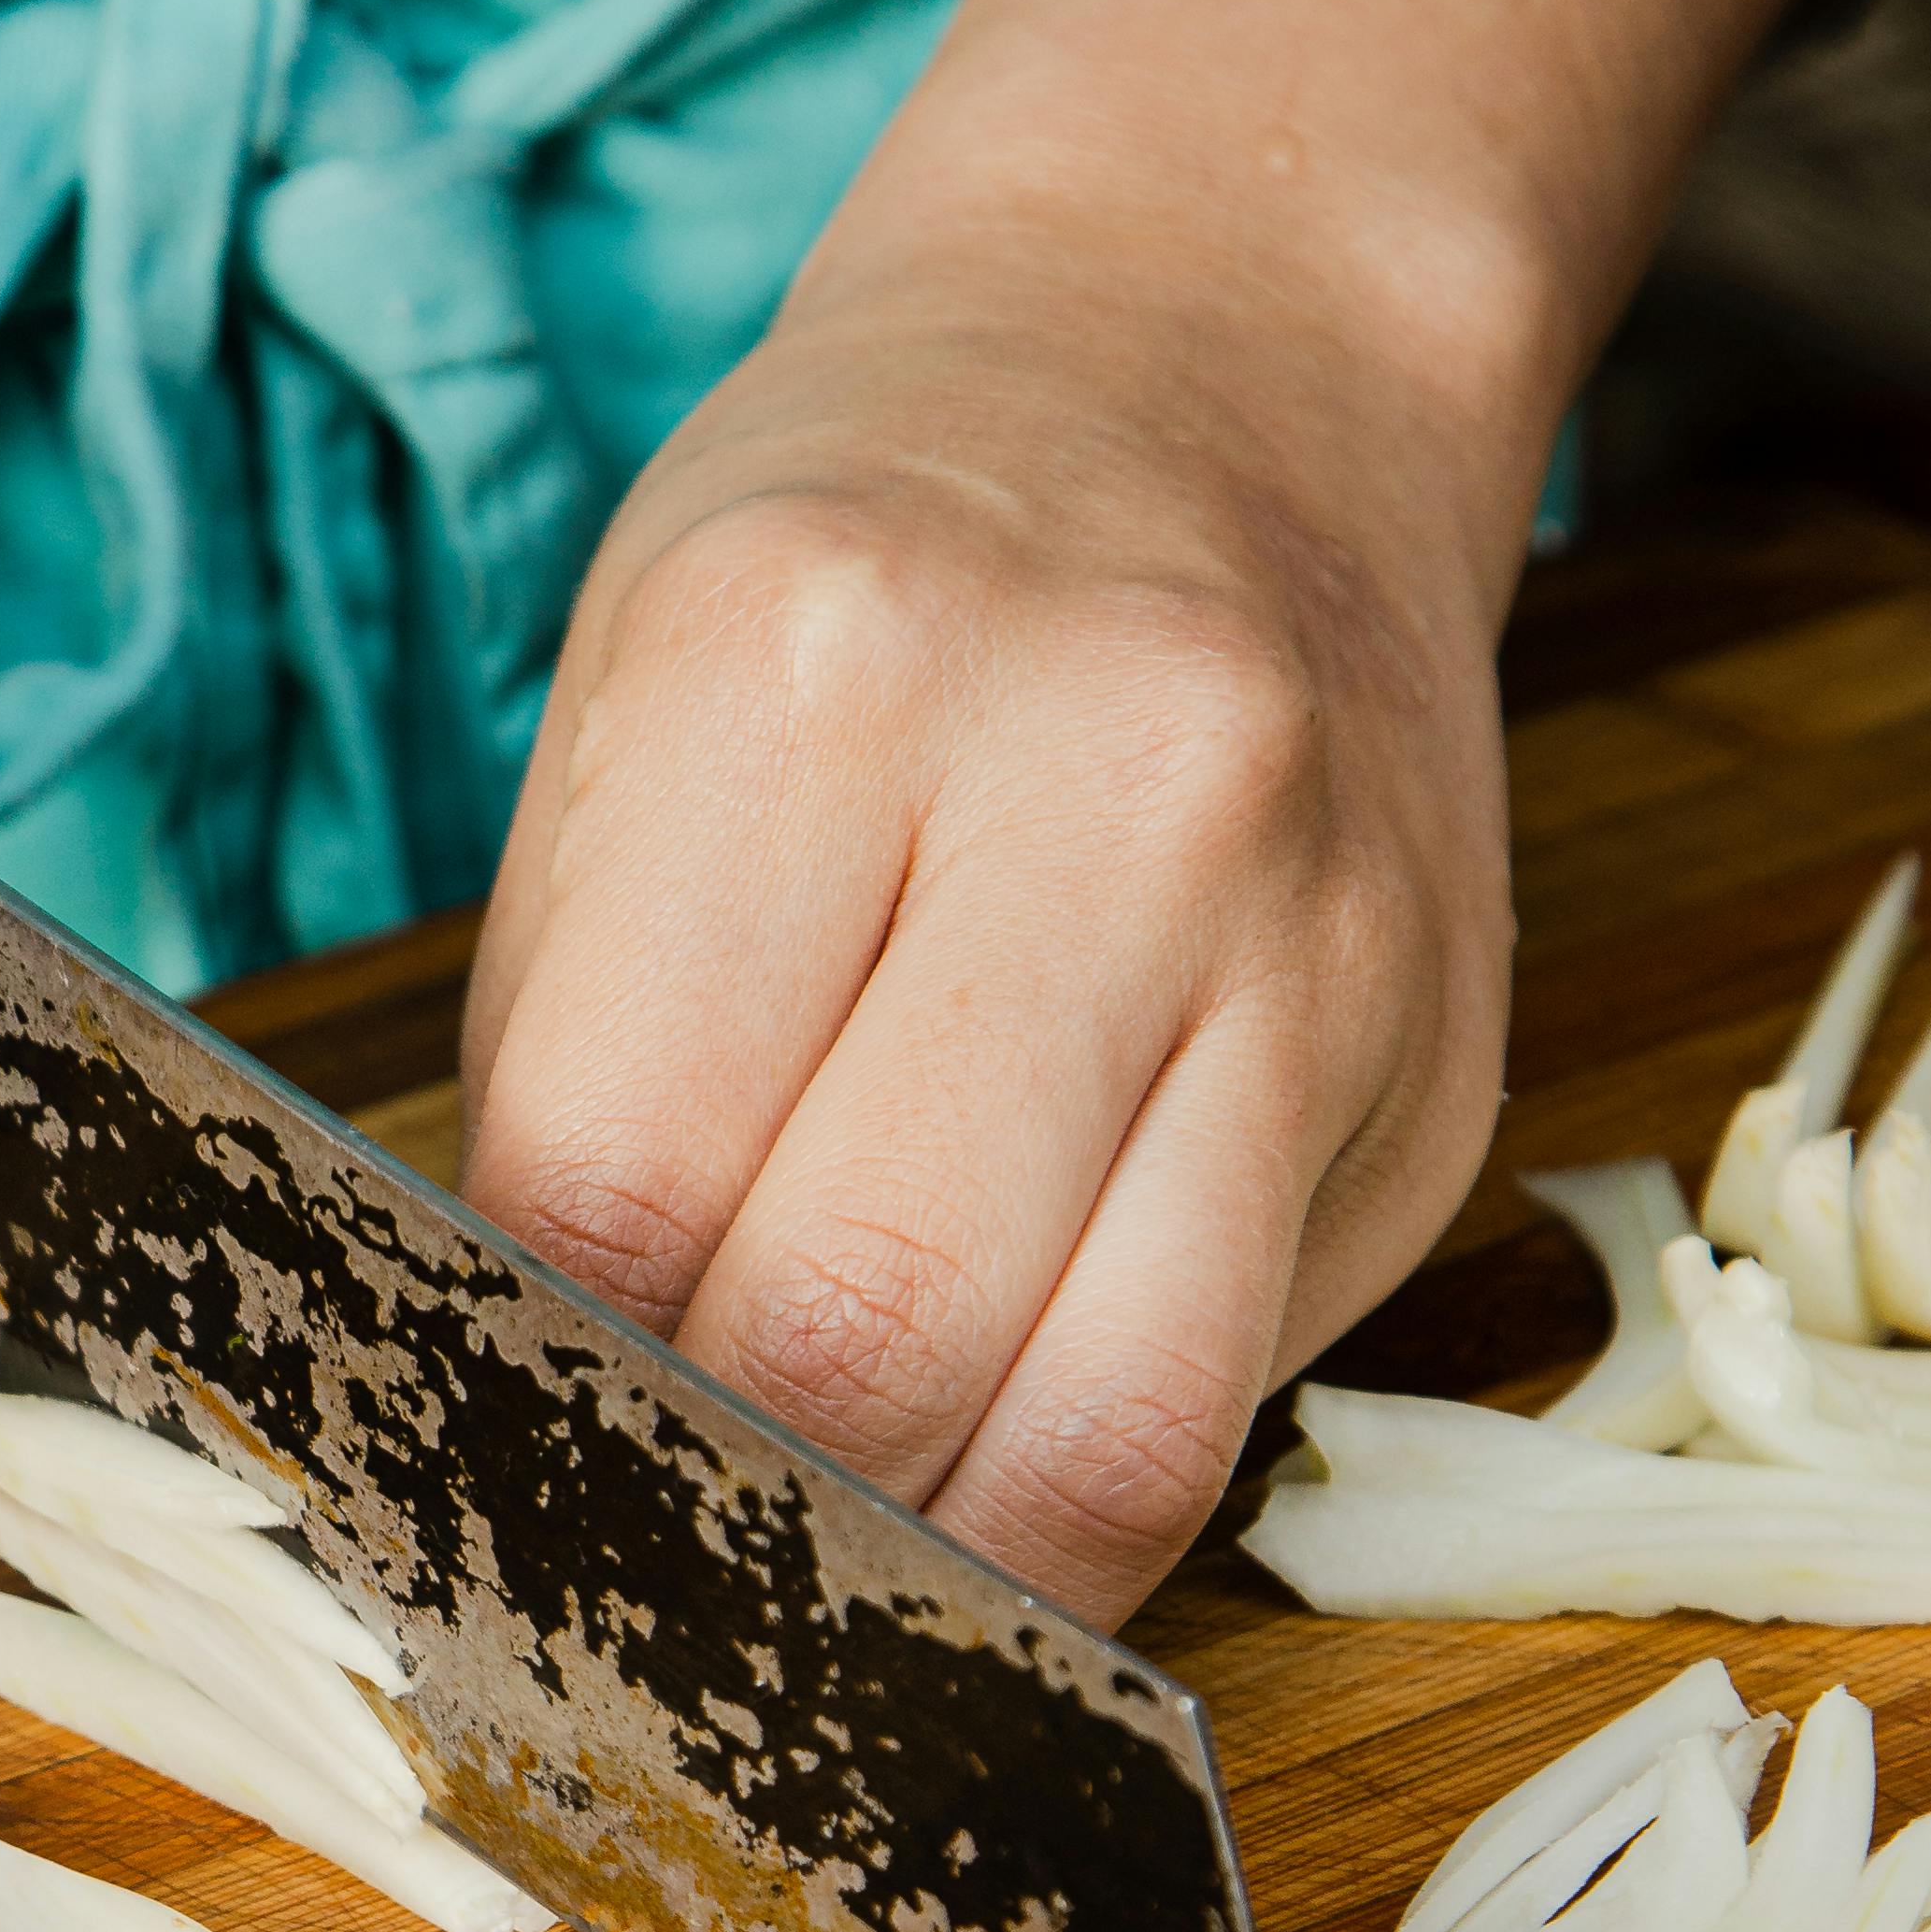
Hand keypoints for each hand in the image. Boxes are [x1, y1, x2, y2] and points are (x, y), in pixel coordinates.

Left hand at [462, 209, 1516, 1629]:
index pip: (617, 1187)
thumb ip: (570, 1082)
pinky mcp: (1436, 1075)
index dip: (533, 1383)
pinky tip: (984, 1470)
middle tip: (648, 1544)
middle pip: (861, 1335)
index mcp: (805, 673)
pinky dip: (1080, 1497)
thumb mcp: (622, 738)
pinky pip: (1233, 1396)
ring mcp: (1307, 941)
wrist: (1219, 355)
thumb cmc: (860, 582)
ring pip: (1100, 1433)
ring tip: (824, 1575)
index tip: (494, 1448)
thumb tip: (520, 1422)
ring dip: (928, 1567)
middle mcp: (1098, 788)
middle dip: (724, 1505)